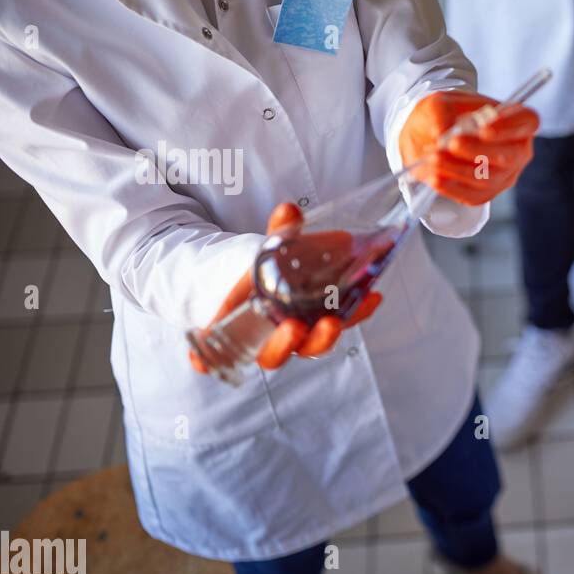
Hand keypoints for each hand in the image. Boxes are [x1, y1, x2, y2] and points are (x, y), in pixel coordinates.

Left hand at [188, 203, 382, 373]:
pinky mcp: (229, 346)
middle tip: (328, 323)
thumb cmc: (265, 274)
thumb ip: (283, 234)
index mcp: (312, 315)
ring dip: (282, 346)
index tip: (374, 297)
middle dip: (322, 338)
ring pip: (273, 356)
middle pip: (311, 347)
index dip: (359, 313)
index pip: (341, 319)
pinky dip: (209, 362)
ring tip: (288, 329)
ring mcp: (261, 344)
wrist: (228, 285)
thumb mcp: (275, 250)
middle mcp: (291, 336)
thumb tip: (288, 211)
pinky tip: (199, 359)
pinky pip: (219, 361)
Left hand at [398, 90, 538, 205]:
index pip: (527, 121)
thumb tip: (442, 135)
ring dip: (458, 170)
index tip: (484, 130)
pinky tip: (434, 178)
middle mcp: (516, 149)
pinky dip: (451, 187)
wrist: (429, 136)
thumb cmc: (444, 114)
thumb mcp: (439, 104)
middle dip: (478, 151)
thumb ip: (441, 116)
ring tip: (432, 159)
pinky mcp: (487, 192)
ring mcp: (504, 174)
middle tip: (451, 143)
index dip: (509, 127)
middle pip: (509, 155)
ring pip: (488, 178)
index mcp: (514, 119)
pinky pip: (474, 196)